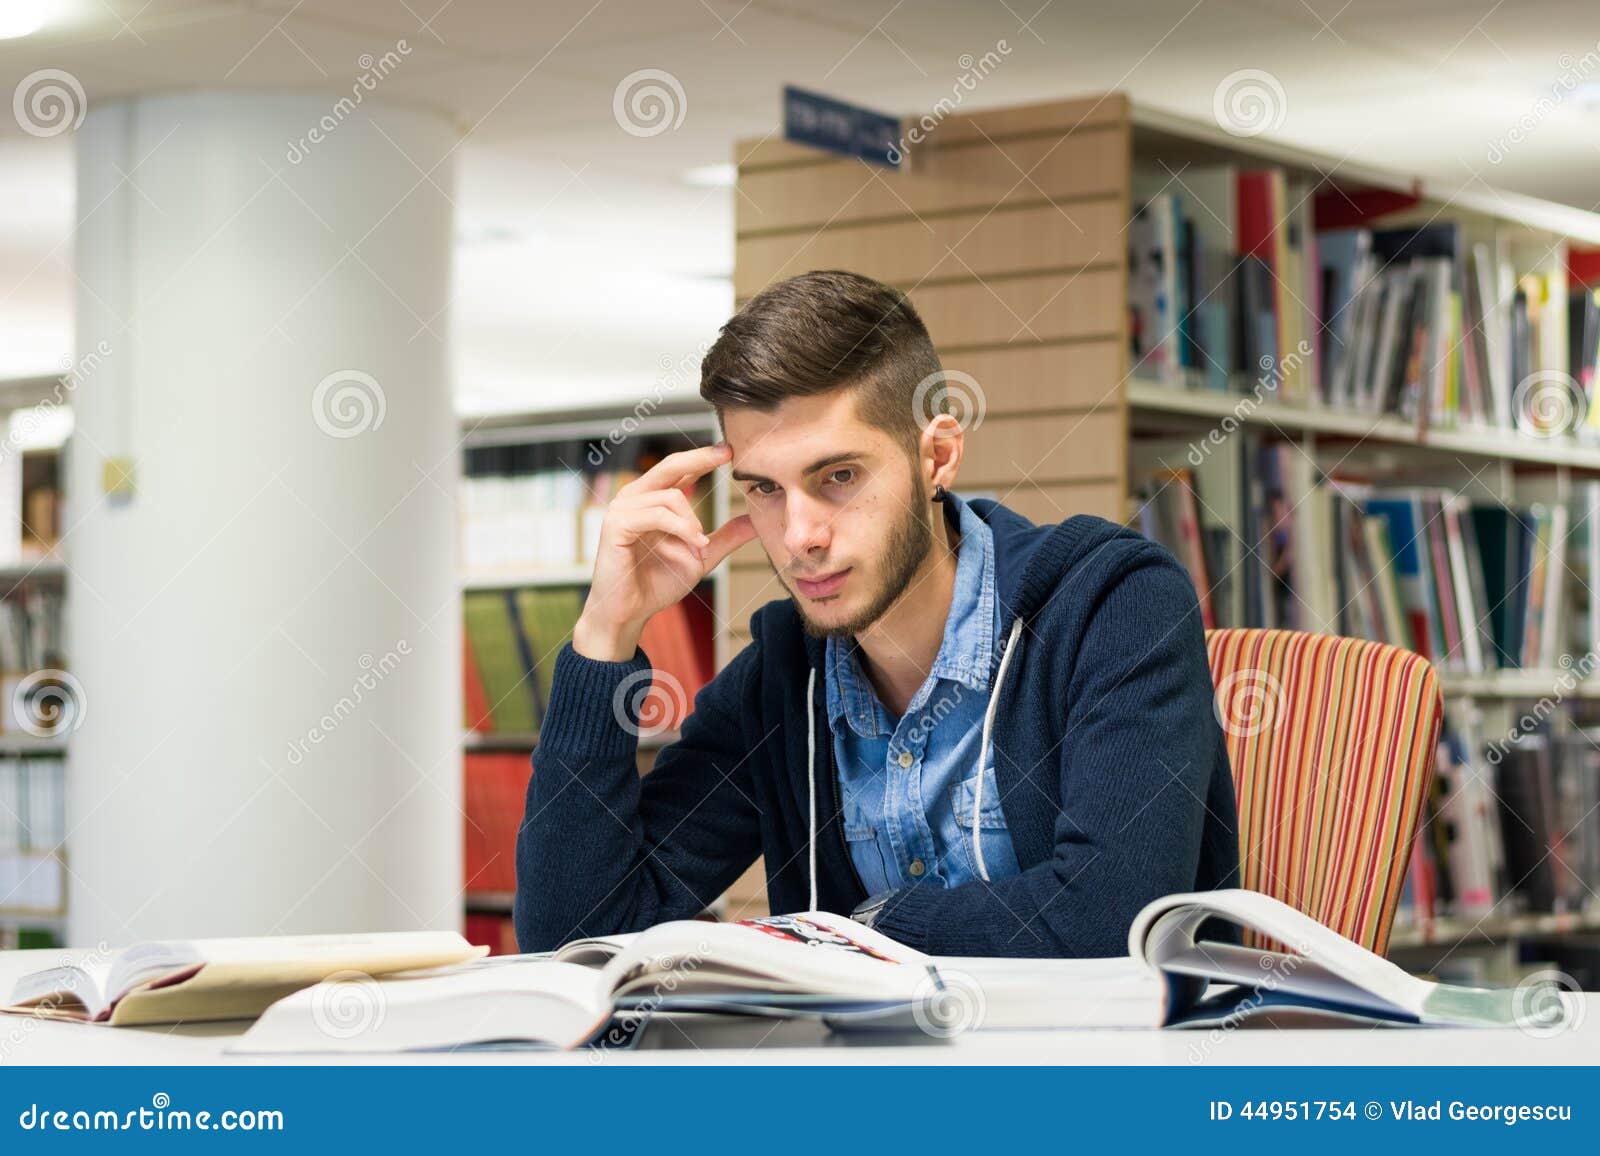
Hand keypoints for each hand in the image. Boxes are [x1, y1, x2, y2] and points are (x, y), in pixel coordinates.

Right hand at [573, 443, 756, 661]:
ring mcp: (622, 508)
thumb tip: (754, 520)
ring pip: (670, 496)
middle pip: (670, 465)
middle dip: (700, 458)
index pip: (679, 469)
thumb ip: (725, 537)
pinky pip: (656, 515)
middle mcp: (634, 497)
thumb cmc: (657, 583)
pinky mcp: (616, 524)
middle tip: (728, 453)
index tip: (731, 450)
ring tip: (701, 546)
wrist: (629, 612)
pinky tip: (694, 543)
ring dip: (694, 523)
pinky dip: (681, 528)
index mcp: (652, 500)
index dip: (703, 457)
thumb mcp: (700, 556)